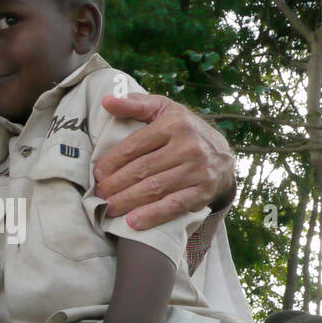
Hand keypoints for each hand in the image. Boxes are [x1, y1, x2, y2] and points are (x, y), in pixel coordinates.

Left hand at [94, 94, 233, 229]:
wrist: (223, 155)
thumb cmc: (184, 130)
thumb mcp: (163, 110)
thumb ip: (135, 104)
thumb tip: (107, 101)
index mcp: (175, 124)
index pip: (135, 145)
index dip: (112, 161)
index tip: (98, 174)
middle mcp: (188, 146)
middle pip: (142, 169)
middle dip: (116, 184)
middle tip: (99, 195)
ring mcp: (197, 171)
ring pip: (155, 188)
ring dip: (127, 201)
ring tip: (109, 208)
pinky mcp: (203, 192)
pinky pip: (174, 206)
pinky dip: (153, 215)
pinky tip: (133, 222)